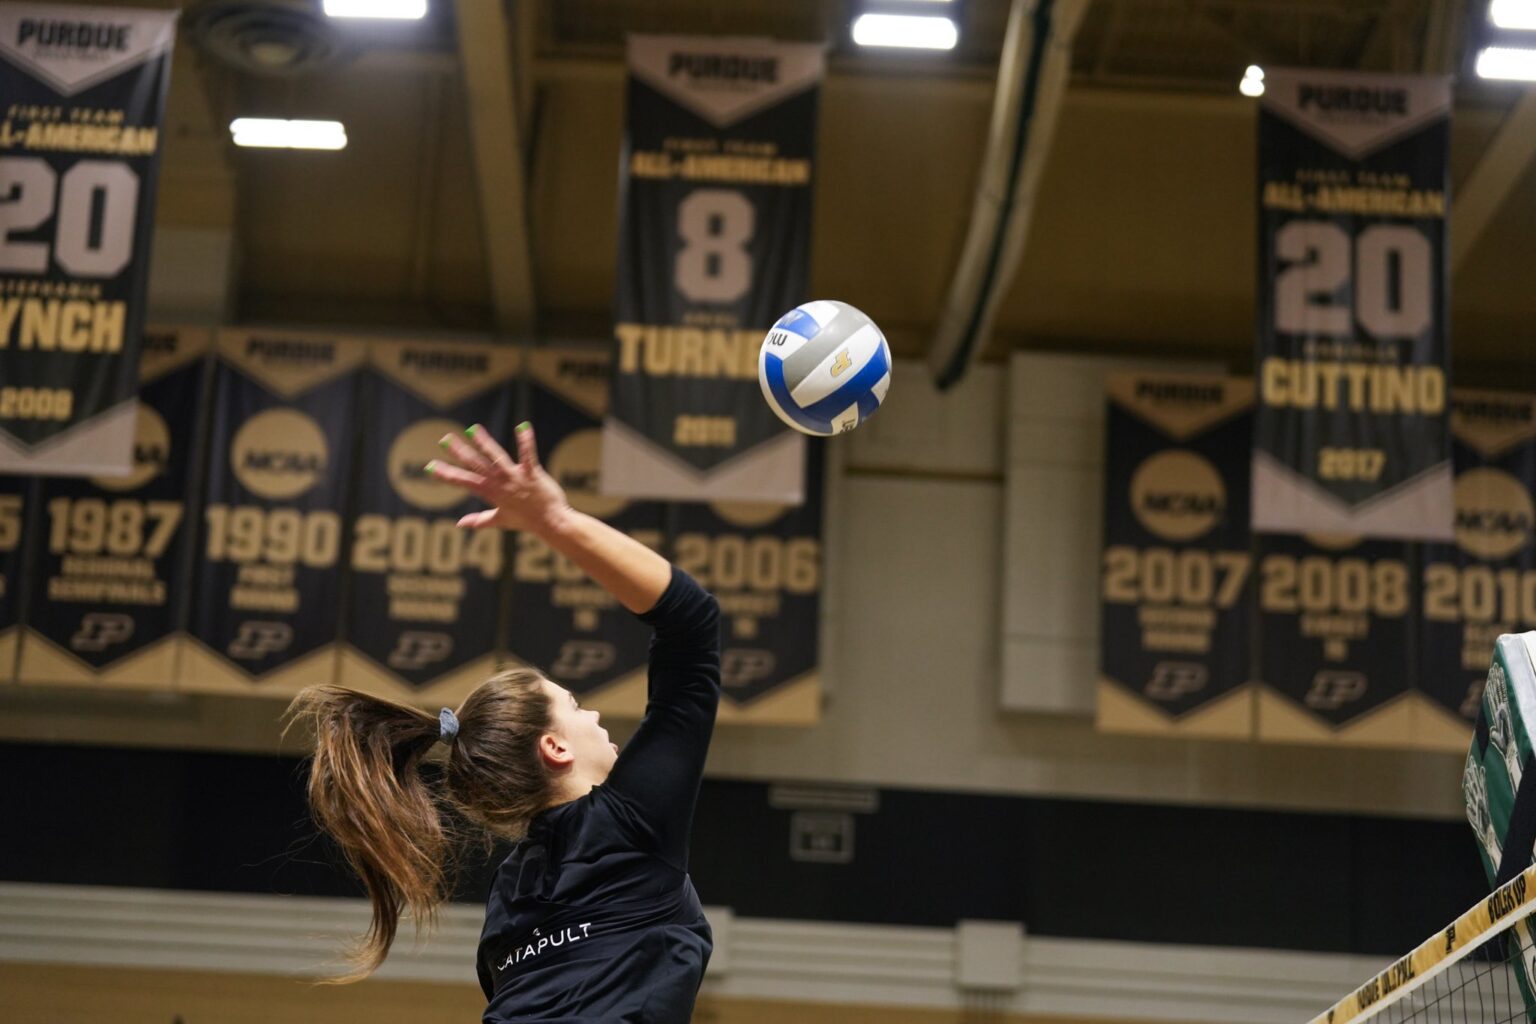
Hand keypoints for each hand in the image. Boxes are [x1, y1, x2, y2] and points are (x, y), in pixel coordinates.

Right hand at [429, 423, 572, 534]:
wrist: (551, 522)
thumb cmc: (527, 520)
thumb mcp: (500, 520)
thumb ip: (479, 520)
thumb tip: (460, 524)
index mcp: (491, 493)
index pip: (464, 481)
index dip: (447, 474)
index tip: (430, 467)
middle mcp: (500, 484)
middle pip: (476, 465)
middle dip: (460, 452)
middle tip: (444, 440)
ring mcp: (515, 478)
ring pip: (497, 458)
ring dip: (485, 443)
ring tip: (474, 430)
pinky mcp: (532, 473)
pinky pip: (528, 455)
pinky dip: (525, 441)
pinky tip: (522, 427)